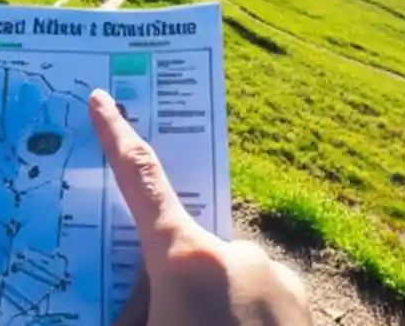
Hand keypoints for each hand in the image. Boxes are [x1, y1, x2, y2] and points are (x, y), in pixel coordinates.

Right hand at [88, 90, 310, 325]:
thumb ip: (127, 306)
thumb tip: (129, 286)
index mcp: (186, 261)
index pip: (142, 182)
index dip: (118, 138)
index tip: (102, 100)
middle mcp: (236, 255)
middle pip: (189, 247)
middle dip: (177, 275)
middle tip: (173, 313)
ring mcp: (275, 275)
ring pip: (227, 274)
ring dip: (215, 301)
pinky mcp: (302, 299)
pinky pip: (261, 294)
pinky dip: (246, 314)